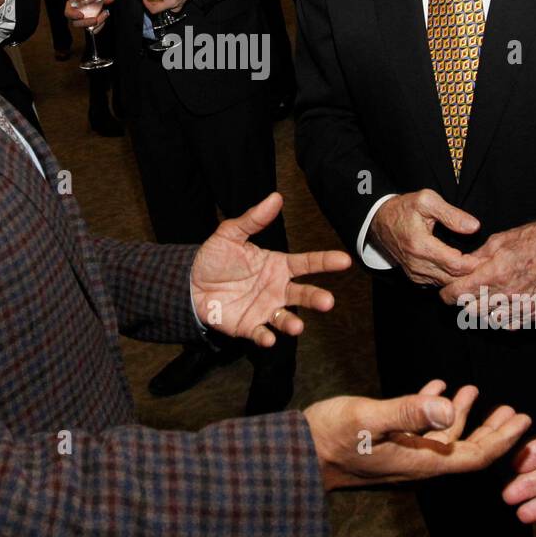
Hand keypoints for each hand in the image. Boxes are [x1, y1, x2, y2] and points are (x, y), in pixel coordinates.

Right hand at [64, 0, 113, 33]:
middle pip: (76, 23)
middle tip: (95, 20)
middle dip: (87, 23)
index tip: (81, 15)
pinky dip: (99, 26)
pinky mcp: (88, 26)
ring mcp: (81, 22)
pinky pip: (93, 30)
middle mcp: (75, 15)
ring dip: (96, 24)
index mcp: (72, 6)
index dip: (73, 15)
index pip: (68, 13)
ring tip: (104, 15)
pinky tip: (104, 19)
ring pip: (86, 27)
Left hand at [190, 192, 343, 345]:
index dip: (325, 261)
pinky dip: (266, 337)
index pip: (306, 263)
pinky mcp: (249, 326)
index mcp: (278, 266)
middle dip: (316, 298)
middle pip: (302, 294)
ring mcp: (265, 309)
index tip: (344, 260)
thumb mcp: (231, 233)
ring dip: (292, 323)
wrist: (190, 283)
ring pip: (286, 318)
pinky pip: (261, 333)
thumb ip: (254, 218)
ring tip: (296, 326)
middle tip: (328, 302)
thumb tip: (275, 197)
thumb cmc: (215, 258)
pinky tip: (268, 339)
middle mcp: (277, 289)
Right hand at [305, 381, 530, 489]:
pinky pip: (419, 428)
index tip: (522, 420)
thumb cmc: (332, 437)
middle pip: (465, 449)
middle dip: (491, 430)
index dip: (501, 439)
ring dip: (462, 415)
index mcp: (421, 460)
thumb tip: (449, 406)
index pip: (474, 455)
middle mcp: (417, 461)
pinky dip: (431, 408)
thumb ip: (410, 410)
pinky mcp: (386, 442)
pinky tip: (433, 387)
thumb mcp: (371, 418)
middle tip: (513, 411)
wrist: (301, 454)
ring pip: (443, 437)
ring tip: (473, 391)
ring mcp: (402, 453)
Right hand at [367, 190, 480, 286]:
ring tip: (481, 268)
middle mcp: (417, 264)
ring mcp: (415, 273)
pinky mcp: (415, 278)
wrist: (380, 221)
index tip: (490, 257)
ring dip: (464, 278)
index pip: (456, 264)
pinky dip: (452, 279)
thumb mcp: (427, 200)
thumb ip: (452, 214)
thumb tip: (474, 227)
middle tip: (491, 265)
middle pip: (454, 278)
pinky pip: (439, 283)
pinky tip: (464, 270)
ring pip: (447, 284)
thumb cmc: (405, 207)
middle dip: (473, 273)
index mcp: (421, 245)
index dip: (476, 264)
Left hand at [438, 220, 535, 320]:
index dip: (447, 294)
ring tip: (483, 298)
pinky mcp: (534, 314)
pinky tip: (502, 306)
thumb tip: (461, 266)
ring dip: (482, 311)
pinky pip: (509, 325)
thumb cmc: (533, 241)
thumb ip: (476, 257)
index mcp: (494, 274)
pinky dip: (502, 318)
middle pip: (470, 310)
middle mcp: (506, 295)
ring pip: (488, 319)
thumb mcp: (499, 240)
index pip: (459, 294)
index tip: (446, 292)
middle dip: (463, 303)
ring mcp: (521, 307)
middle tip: (464, 294)